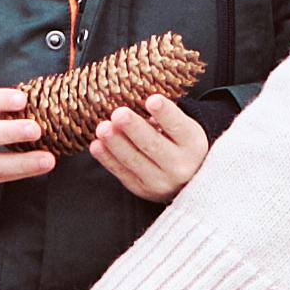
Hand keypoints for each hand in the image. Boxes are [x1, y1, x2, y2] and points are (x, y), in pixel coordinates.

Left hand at [84, 92, 210, 199]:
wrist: (188, 180)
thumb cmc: (180, 144)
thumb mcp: (183, 129)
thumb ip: (163, 117)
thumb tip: (135, 99)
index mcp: (193, 144)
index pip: (178, 127)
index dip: (166, 113)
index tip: (152, 99)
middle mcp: (179, 165)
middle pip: (153, 145)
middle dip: (134, 129)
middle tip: (119, 113)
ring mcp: (160, 181)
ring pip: (134, 161)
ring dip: (116, 143)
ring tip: (102, 128)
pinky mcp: (142, 189)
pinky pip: (122, 173)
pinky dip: (107, 159)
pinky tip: (96, 146)